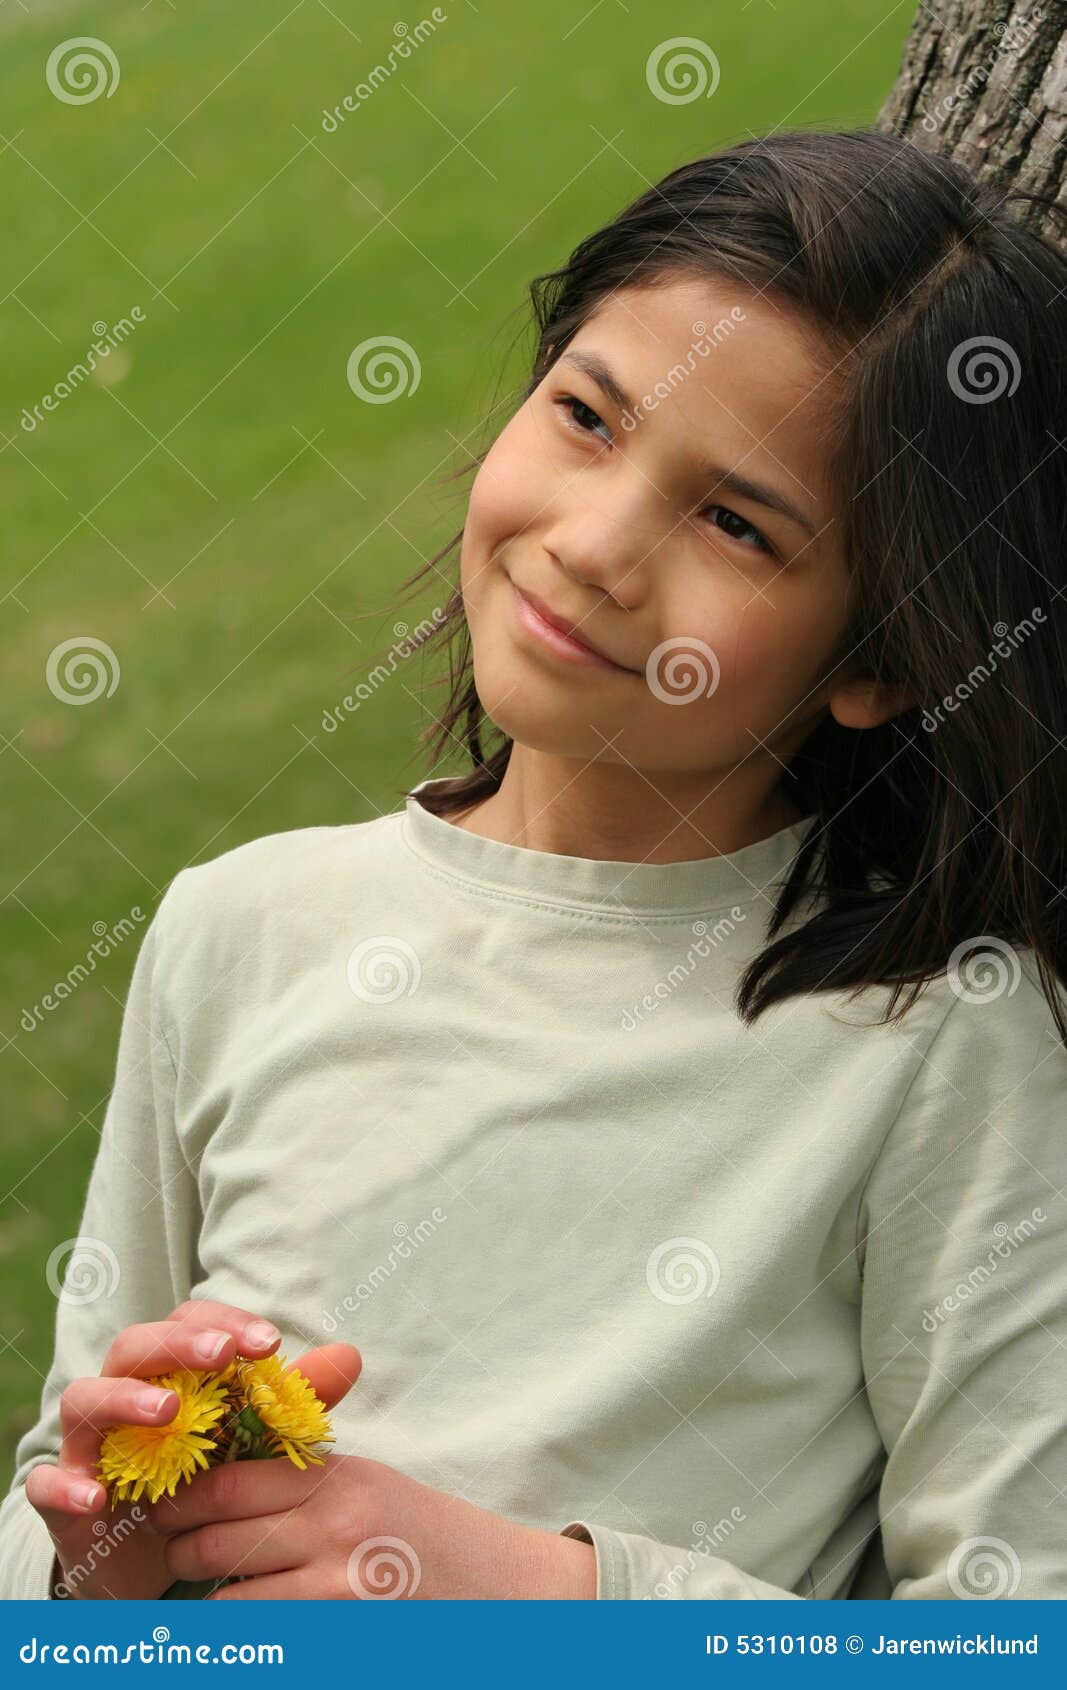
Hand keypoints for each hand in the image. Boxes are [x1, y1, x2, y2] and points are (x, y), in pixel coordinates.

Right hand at [24, 1298, 360, 1600]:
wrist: (161, 1561)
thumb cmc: (212, 1481)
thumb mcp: (260, 1443)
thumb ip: (298, 1401)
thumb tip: (351, 1354)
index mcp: (171, 1369)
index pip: (189, 1321)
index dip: (226, 1323)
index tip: (271, 1343)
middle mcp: (125, 1392)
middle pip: (136, 1344)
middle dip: (180, 1344)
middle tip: (223, 1356)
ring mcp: (88, 1441)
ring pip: (86, 1397)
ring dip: (124, 1399)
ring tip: (167, 1415)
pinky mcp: (63, 1496)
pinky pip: (46, 1482)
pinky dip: (64, 1485)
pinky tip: (97, 1498)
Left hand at [146, 1453, 597, 1599]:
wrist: (495, 1587)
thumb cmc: (420, 1534)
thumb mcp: (365, 1484)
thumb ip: (301, 1479)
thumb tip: (219, 1478)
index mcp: (336, 1477)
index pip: (229, 1482)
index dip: (182, 1496)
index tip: (162, 1504)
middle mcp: (334, 1524)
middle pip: (218, 1537)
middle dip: (180, 1548)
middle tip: (171, 1551)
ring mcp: (337, 1585)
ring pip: (230, 1597)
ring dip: (205, 1603)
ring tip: (196, 1598)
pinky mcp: (340, 1630)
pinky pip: (264, 1637)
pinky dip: (241, 1637)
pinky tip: (238, 1632)